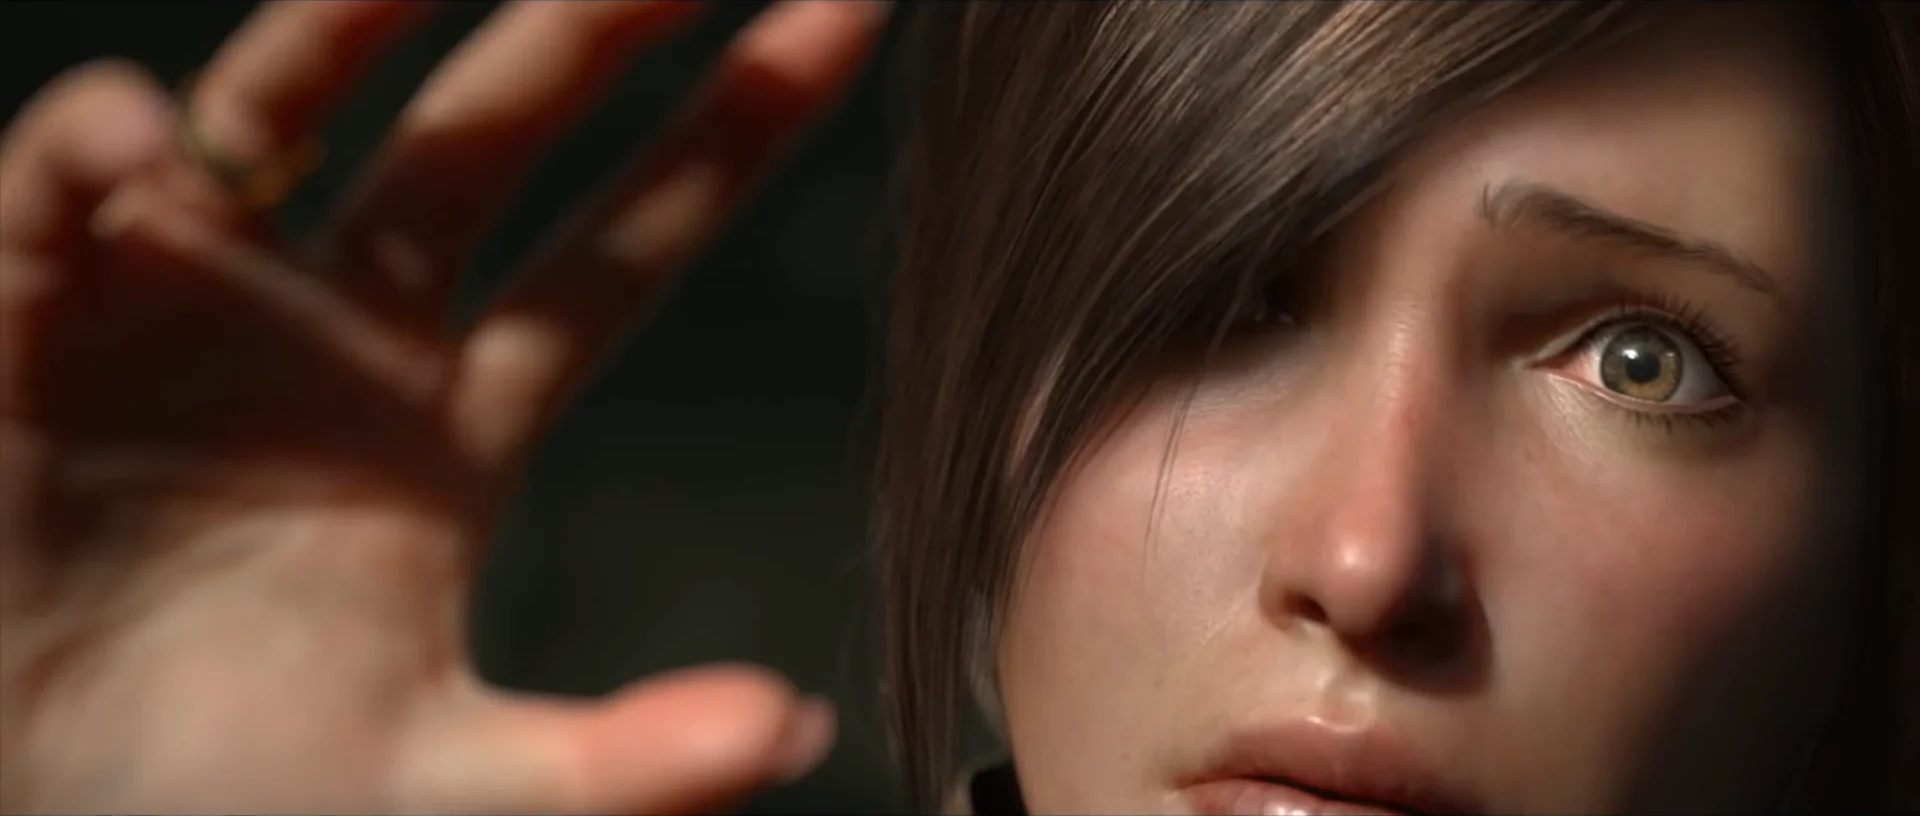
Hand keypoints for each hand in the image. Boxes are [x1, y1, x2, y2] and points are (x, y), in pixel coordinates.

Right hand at [0, 1, 886, 811]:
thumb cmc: (237, 803)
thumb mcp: (462, 785)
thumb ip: (624, 759)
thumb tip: (798, 732)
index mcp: (462, 414)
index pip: (627, 242)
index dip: (733, 132)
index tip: (846, 17)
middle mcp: (348, 327)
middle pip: (486, 134)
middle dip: (588, 26)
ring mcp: (201, 305)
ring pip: (285, 109)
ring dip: (349, 19)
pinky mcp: (38, 320)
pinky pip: (62, 202)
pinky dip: (88, 155)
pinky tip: (138, 135)